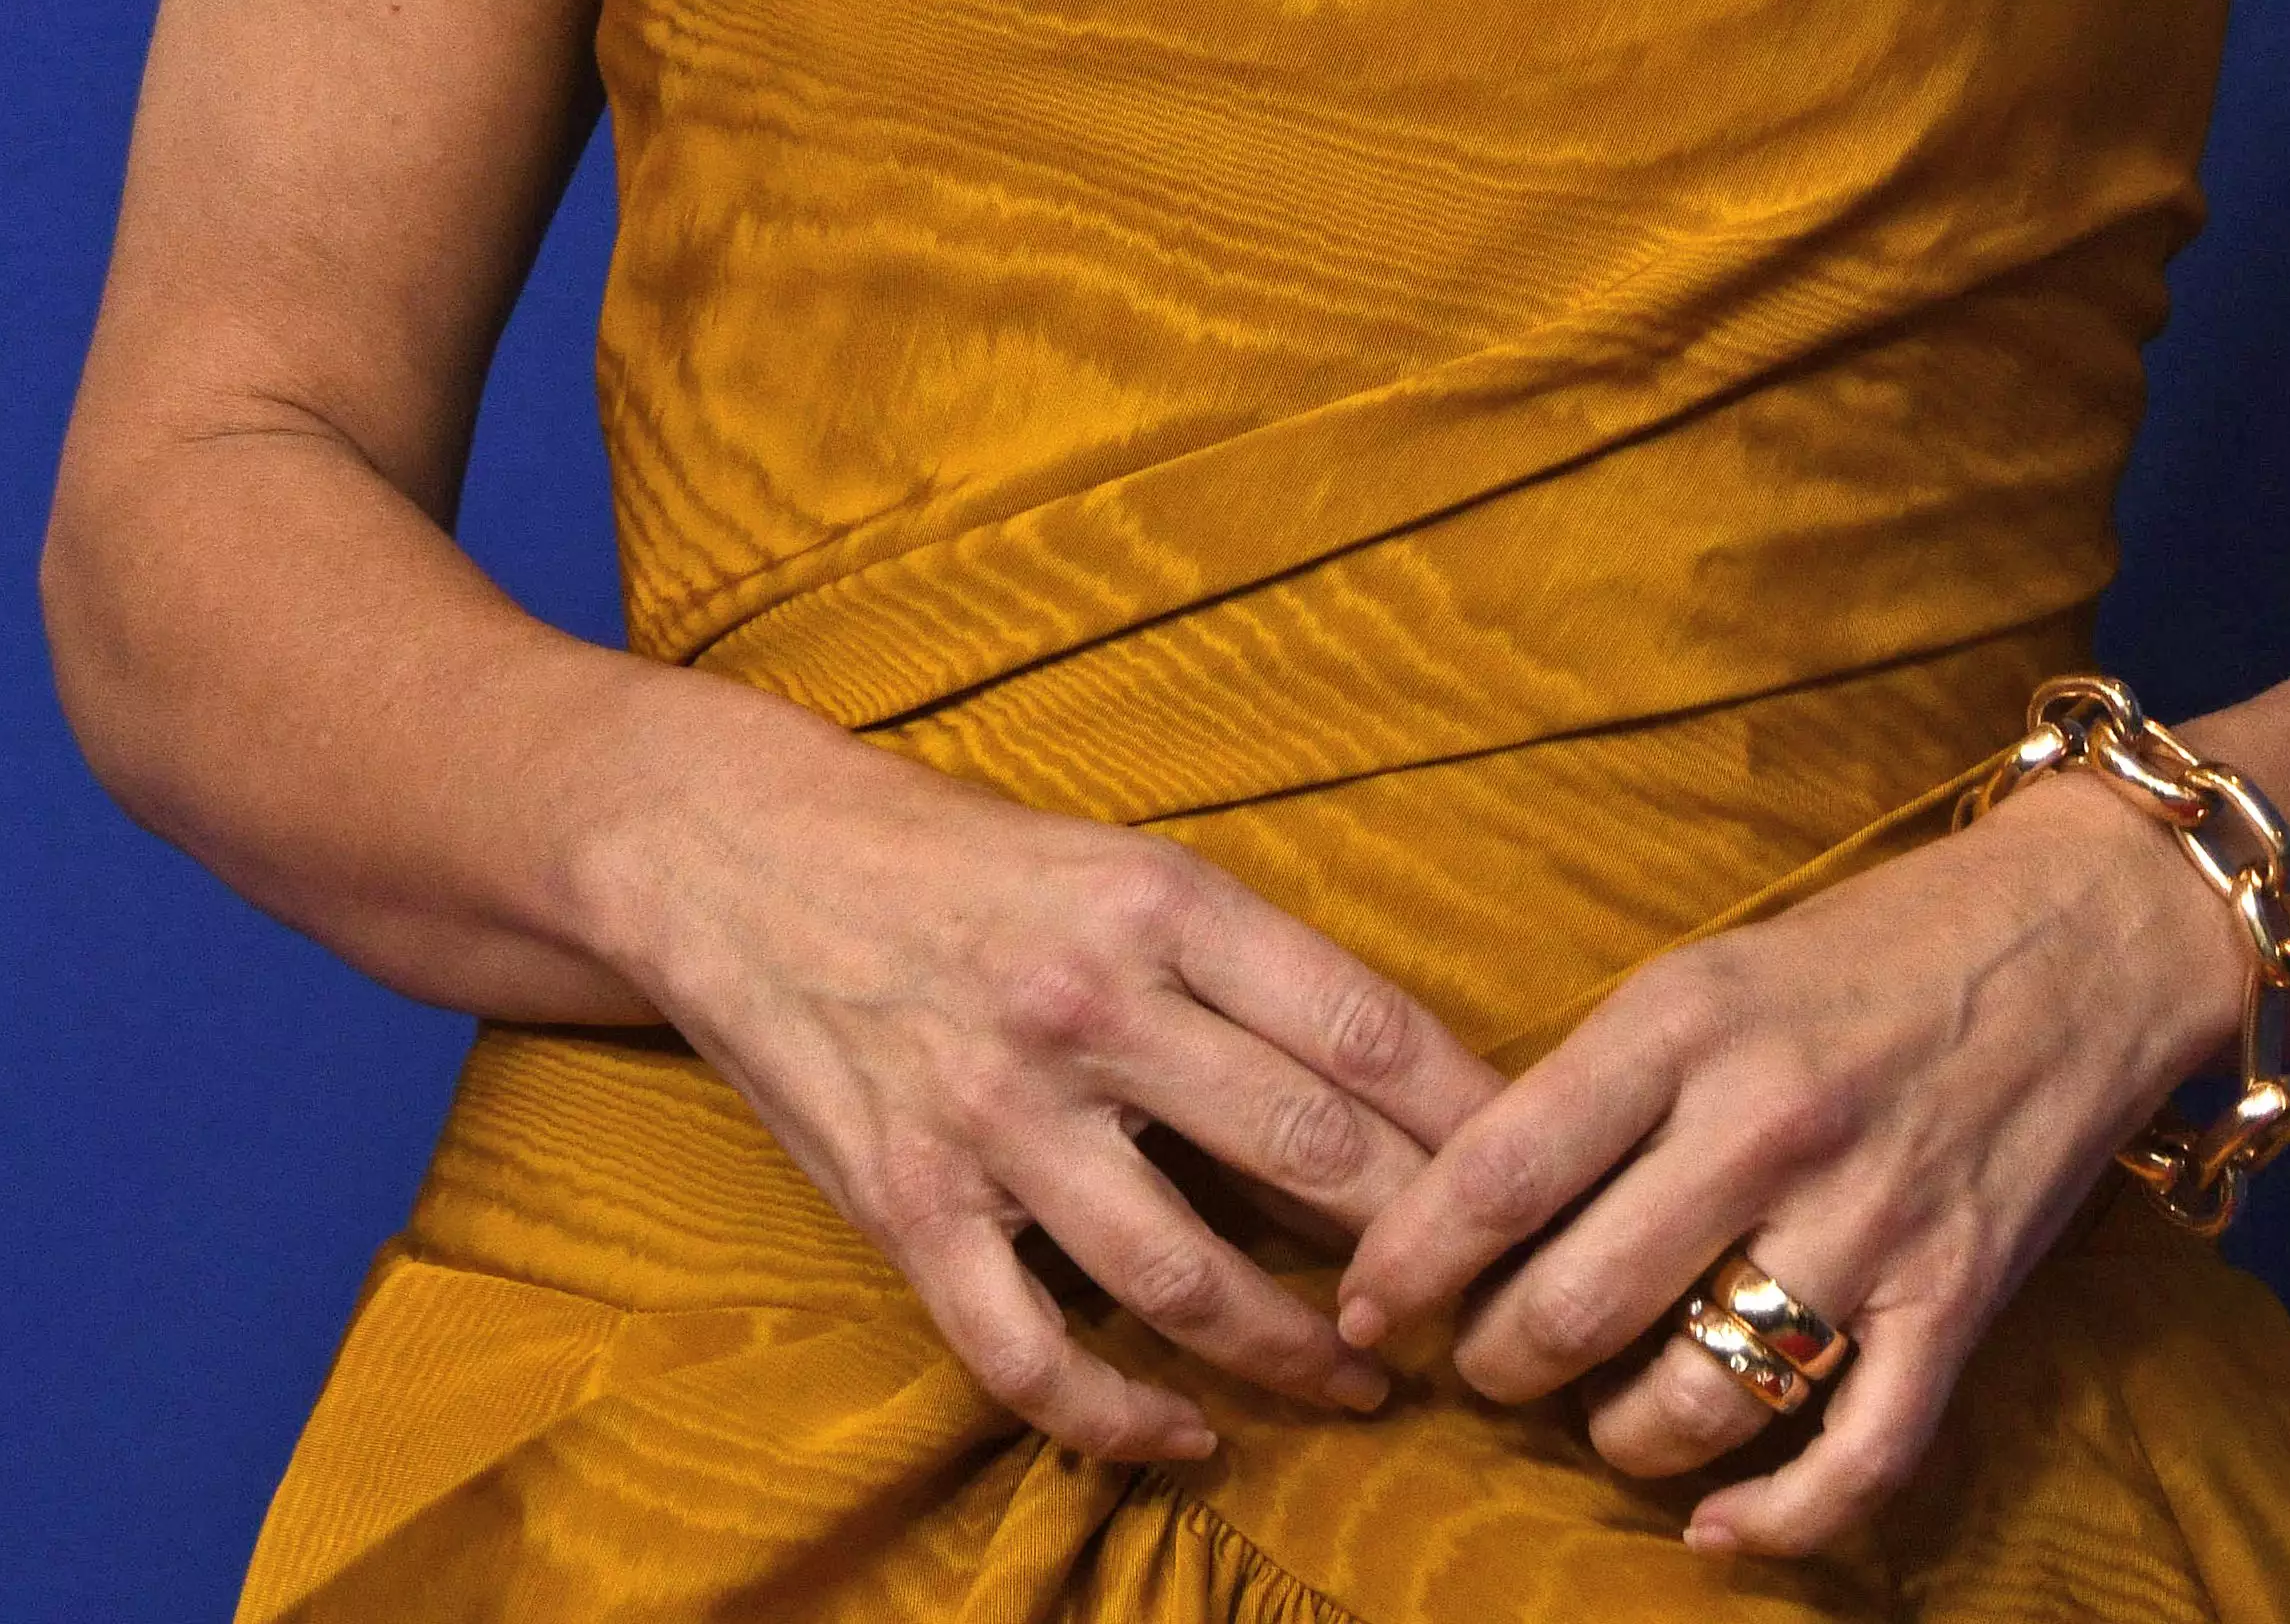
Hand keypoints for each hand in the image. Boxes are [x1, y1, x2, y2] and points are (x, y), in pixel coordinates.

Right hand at [595, 688, 1503, 1466]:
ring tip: (1365, 1381)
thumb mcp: (1119, 866)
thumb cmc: (961, 862)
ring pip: (1184, 1275)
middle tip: (1490, 1304)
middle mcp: (1087, 1010)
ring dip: (1293, 1350)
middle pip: (1306, 1154)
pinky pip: (1029, 1353)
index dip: (1475, 1119)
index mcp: (1160, 903)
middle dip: (1420, 1247)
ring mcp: (992, 1117)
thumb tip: (1395, 1073)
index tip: (1547, 1179)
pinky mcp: (909, 1205)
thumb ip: (1239, 967)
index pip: (1366, 1027)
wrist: (742, 855)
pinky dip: (1117, 1416)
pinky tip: (1184, 1433)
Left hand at [1329, 774, 2255, 1557]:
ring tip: (1602, 1416)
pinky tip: (1713, 1528)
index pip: (1497, 1172)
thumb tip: (1468, 1213)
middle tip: (1484, 1364)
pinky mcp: (1956, 1305)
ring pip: (1689, 1402)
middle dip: (1496, 1366)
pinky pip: (1850, 1463)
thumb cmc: (1871, 949)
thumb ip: (1604, 1083)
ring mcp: (1869, 1224)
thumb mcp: (1713, 971)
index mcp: (1688, 1022)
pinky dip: (1771, 1521)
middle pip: (1572, 1309)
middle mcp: (1770, 1126)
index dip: (1404, 1263)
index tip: (1363, 1305)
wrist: (2086, 931)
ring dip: (1617, 1439)